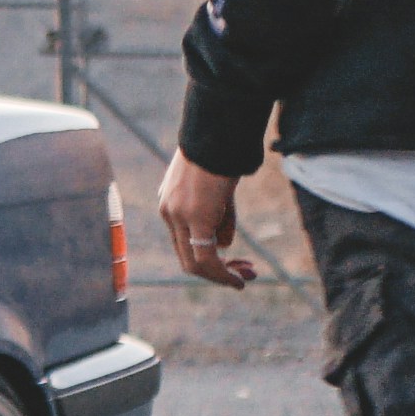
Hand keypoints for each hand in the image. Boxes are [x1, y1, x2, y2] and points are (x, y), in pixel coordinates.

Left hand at [159, 152, 261, 287]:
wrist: (218, 135)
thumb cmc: (220, 157)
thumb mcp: (218, 191)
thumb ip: (219, 218)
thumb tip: (224, 245)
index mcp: (169, 205)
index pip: (183, 243)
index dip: (208, 258)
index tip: (233, 262)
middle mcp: (168, 213)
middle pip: (186, 258)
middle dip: (216, 273)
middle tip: (243, 278)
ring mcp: (179, 216)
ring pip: (195, 263)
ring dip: (221, 276)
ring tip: (245, 278)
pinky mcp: (195, 217)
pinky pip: (206, 257)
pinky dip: (222, 273)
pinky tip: (238, 280)